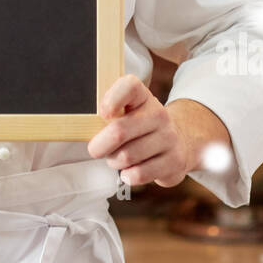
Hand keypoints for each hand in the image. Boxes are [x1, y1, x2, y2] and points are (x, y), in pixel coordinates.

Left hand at [86, 74, 191, 188]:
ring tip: (118, 159)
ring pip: (127, 156)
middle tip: (96, 150)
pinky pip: (139, 174)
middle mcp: (159, 114)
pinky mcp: (175, 161)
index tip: (102, 114)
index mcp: (143, 97)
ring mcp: (169, 138)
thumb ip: (108, 115)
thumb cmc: (140, 128)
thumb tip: (83, 129)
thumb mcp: (128, 113)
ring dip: (115, 162)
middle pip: (119, 131)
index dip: (112, 98)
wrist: (178, 142)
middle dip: (100, 146)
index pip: (129, 86)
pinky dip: (128, 176)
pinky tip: (130, 171)